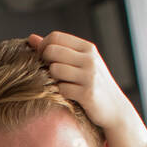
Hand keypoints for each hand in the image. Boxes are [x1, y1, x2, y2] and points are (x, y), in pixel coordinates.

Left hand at [27, 31, 146, 146]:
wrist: (114, 109)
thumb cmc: (92, 84)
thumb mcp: (79, 63)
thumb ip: (57, 50)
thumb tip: (31, 38)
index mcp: (87, 48)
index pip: (55, 37)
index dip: (42, 47)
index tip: (41, 59)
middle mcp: (89, 59)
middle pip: (51, 51)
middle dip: (44, 62)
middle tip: (48, 73)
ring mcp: (89, 76)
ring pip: (54, 70)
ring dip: (52, 79)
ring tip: (60, 85)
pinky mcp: (87, 93)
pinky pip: (61, 89)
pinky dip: (60, 93)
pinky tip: (67, 96)